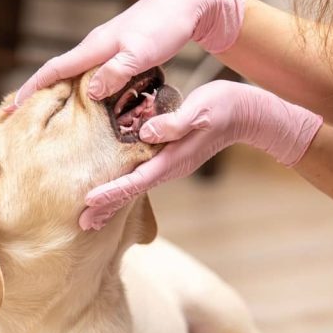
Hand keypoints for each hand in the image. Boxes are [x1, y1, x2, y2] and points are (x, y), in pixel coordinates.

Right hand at [7, 0, 244, 110]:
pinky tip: (89, 106)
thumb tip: (89, 93)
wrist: (185, 5)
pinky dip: (86, 92)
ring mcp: (107, 52)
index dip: (31, 89)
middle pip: (59, 75)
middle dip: (40, 96)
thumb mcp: (140, 54)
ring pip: (78, 77)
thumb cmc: (163, 27)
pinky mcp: (120, 55)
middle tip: (24, 121)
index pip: (53, 70)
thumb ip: (115, 73)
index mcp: (93, 49)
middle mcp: (94, 49)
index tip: (13, 109)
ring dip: (63, 96)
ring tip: (51, 119)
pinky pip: (95, 77)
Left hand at [78, 80, 322, 230]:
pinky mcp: (171, 157)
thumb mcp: (201, 110)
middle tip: (83, 224)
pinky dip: (125, 185)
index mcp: (173, 159)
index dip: (113, 192)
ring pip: (136, 186)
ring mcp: (171, 164)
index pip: (137, 181)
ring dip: (114, 199)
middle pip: (132, 192)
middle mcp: (170, 167)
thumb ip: (175, 123)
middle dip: (108, 207)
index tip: (89, 202)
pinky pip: (143, 176)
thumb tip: (148, 132)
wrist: (249, 114)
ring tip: (91, 213)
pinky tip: (115, 186)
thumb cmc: (225, 107)